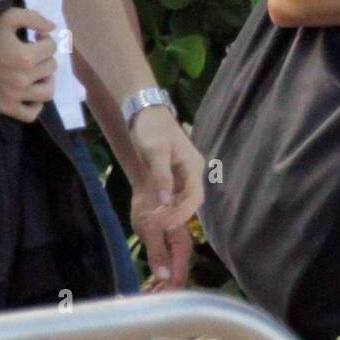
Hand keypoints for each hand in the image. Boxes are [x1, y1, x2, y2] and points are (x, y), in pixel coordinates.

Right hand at [0, 8, 57, 121]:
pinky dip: (36, 104)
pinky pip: (30, 114)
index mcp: (25, 56)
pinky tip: (30, 90)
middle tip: (30, 50)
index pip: (51, 47)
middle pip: (50, 67)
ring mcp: (14, 96)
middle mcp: (22, 79)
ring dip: (46, 79)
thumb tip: (53, 27)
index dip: (44, 38)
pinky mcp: (4, 107)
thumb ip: (34, 18)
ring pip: (47, 91)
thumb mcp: (6, 16)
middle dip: (43, 55)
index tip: (35, 35)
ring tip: (36, 70)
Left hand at [127, 107, 203, 290]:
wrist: (146, 111)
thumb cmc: (151, 129)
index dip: (181, 214)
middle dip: (177, 217)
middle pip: (192, 201)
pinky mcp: (176, 172)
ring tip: (155, 224)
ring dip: (172, 212)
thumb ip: (161, 177)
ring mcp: (186, 172)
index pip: (194, 197)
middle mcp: (194, 170)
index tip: (165, 225)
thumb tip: (166, 202)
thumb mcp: (154, 151)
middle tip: (158, 228)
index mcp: (193, 165)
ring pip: (184, 199)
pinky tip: (156, 212)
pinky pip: (177, 194)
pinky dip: (168, 205)